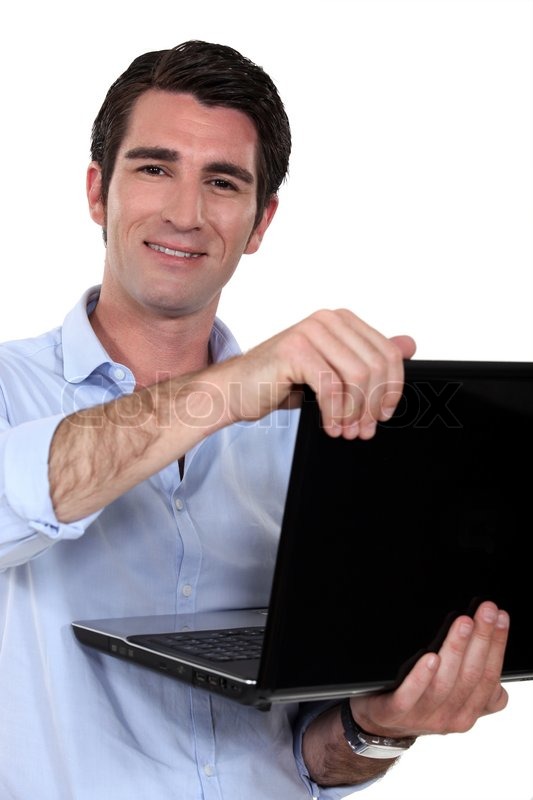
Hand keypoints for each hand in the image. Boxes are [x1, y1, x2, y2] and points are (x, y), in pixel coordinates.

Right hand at [218, 308, 415, 438]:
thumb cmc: (283, 381)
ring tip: (345, 430)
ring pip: (357, 377)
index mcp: (342, 320)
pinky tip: (329, 426)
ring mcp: (310, 331)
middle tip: (362, 430)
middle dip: (373, 405)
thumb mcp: (333, 372)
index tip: (382, 415)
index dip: (391, 390)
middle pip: (376, 366)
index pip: (388, 353)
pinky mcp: (294, 350)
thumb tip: (410, 344)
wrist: (237, 390)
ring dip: (354, 412)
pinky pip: (331, 387)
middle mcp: (327, 319)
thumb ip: (368, 357)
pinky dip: (334, 413)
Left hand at [349, 600, 509, 738]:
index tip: (500, 617)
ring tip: (463, 623)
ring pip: (444, 681)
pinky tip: (430, 656)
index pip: (488, 676)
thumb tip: (496, 659)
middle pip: (470, 675)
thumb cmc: (420, 700)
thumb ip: (475, 684)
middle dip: (481, 639)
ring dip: (456, 648)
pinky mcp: (395, 711)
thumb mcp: (453, 697)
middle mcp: (449, 717)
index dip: (497, 646)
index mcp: (467, 712)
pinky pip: (410, 694)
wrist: (381, 723)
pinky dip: (421, 676)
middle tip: (487, 611)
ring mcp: (421, 715)